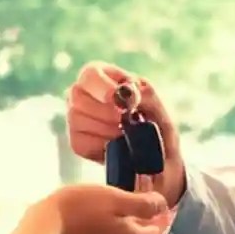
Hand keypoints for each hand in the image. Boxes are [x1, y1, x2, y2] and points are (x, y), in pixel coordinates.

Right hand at [45, 184, 170, 233]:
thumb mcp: (113, 198)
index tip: (151, 206)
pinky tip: (89, 227)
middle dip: (140, 228)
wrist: (40, 233)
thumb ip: (141, 204)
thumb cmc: (77, 209)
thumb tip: (162, 206)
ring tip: (107, 214)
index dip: (159, 221)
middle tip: (129, 207)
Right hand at [65, 62, 185, 205]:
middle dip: (106, 114)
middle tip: (126, 124)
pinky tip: (115, 146)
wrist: (157, 159)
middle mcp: (83, 93)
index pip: (90, 74)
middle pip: (78, 97)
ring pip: (77, 120)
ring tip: (125, 135)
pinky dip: (100, 147)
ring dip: (106, 131)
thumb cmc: (156, 124)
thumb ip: (145, 95)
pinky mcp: (76, 141)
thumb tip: (126, 94)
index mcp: (103, 76)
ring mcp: (76, 117)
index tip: (121, 104)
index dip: (103, 88)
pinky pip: (79, 143)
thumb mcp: (158, 107)